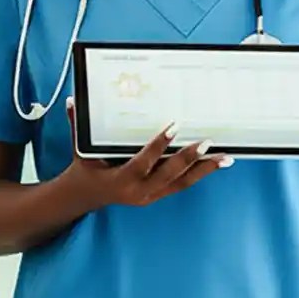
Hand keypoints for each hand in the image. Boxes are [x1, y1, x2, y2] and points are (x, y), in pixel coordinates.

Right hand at [62, 97, 230, 210]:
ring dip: (204, 170)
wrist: (84, 197)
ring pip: (181, 182)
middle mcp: (137, 192)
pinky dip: (198, 173)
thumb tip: (73, 101)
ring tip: (224, 158)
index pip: (143, 162)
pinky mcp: (156, 195)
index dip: (159, 146)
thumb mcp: (79, 148)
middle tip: (207, 141)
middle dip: (189, 158)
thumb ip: (77, 124)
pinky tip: (214, 163)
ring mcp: (149, 196)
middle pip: (169, 175)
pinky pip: (181, 184)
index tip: (175, 127)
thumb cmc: (85, 169)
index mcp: (119, 180)